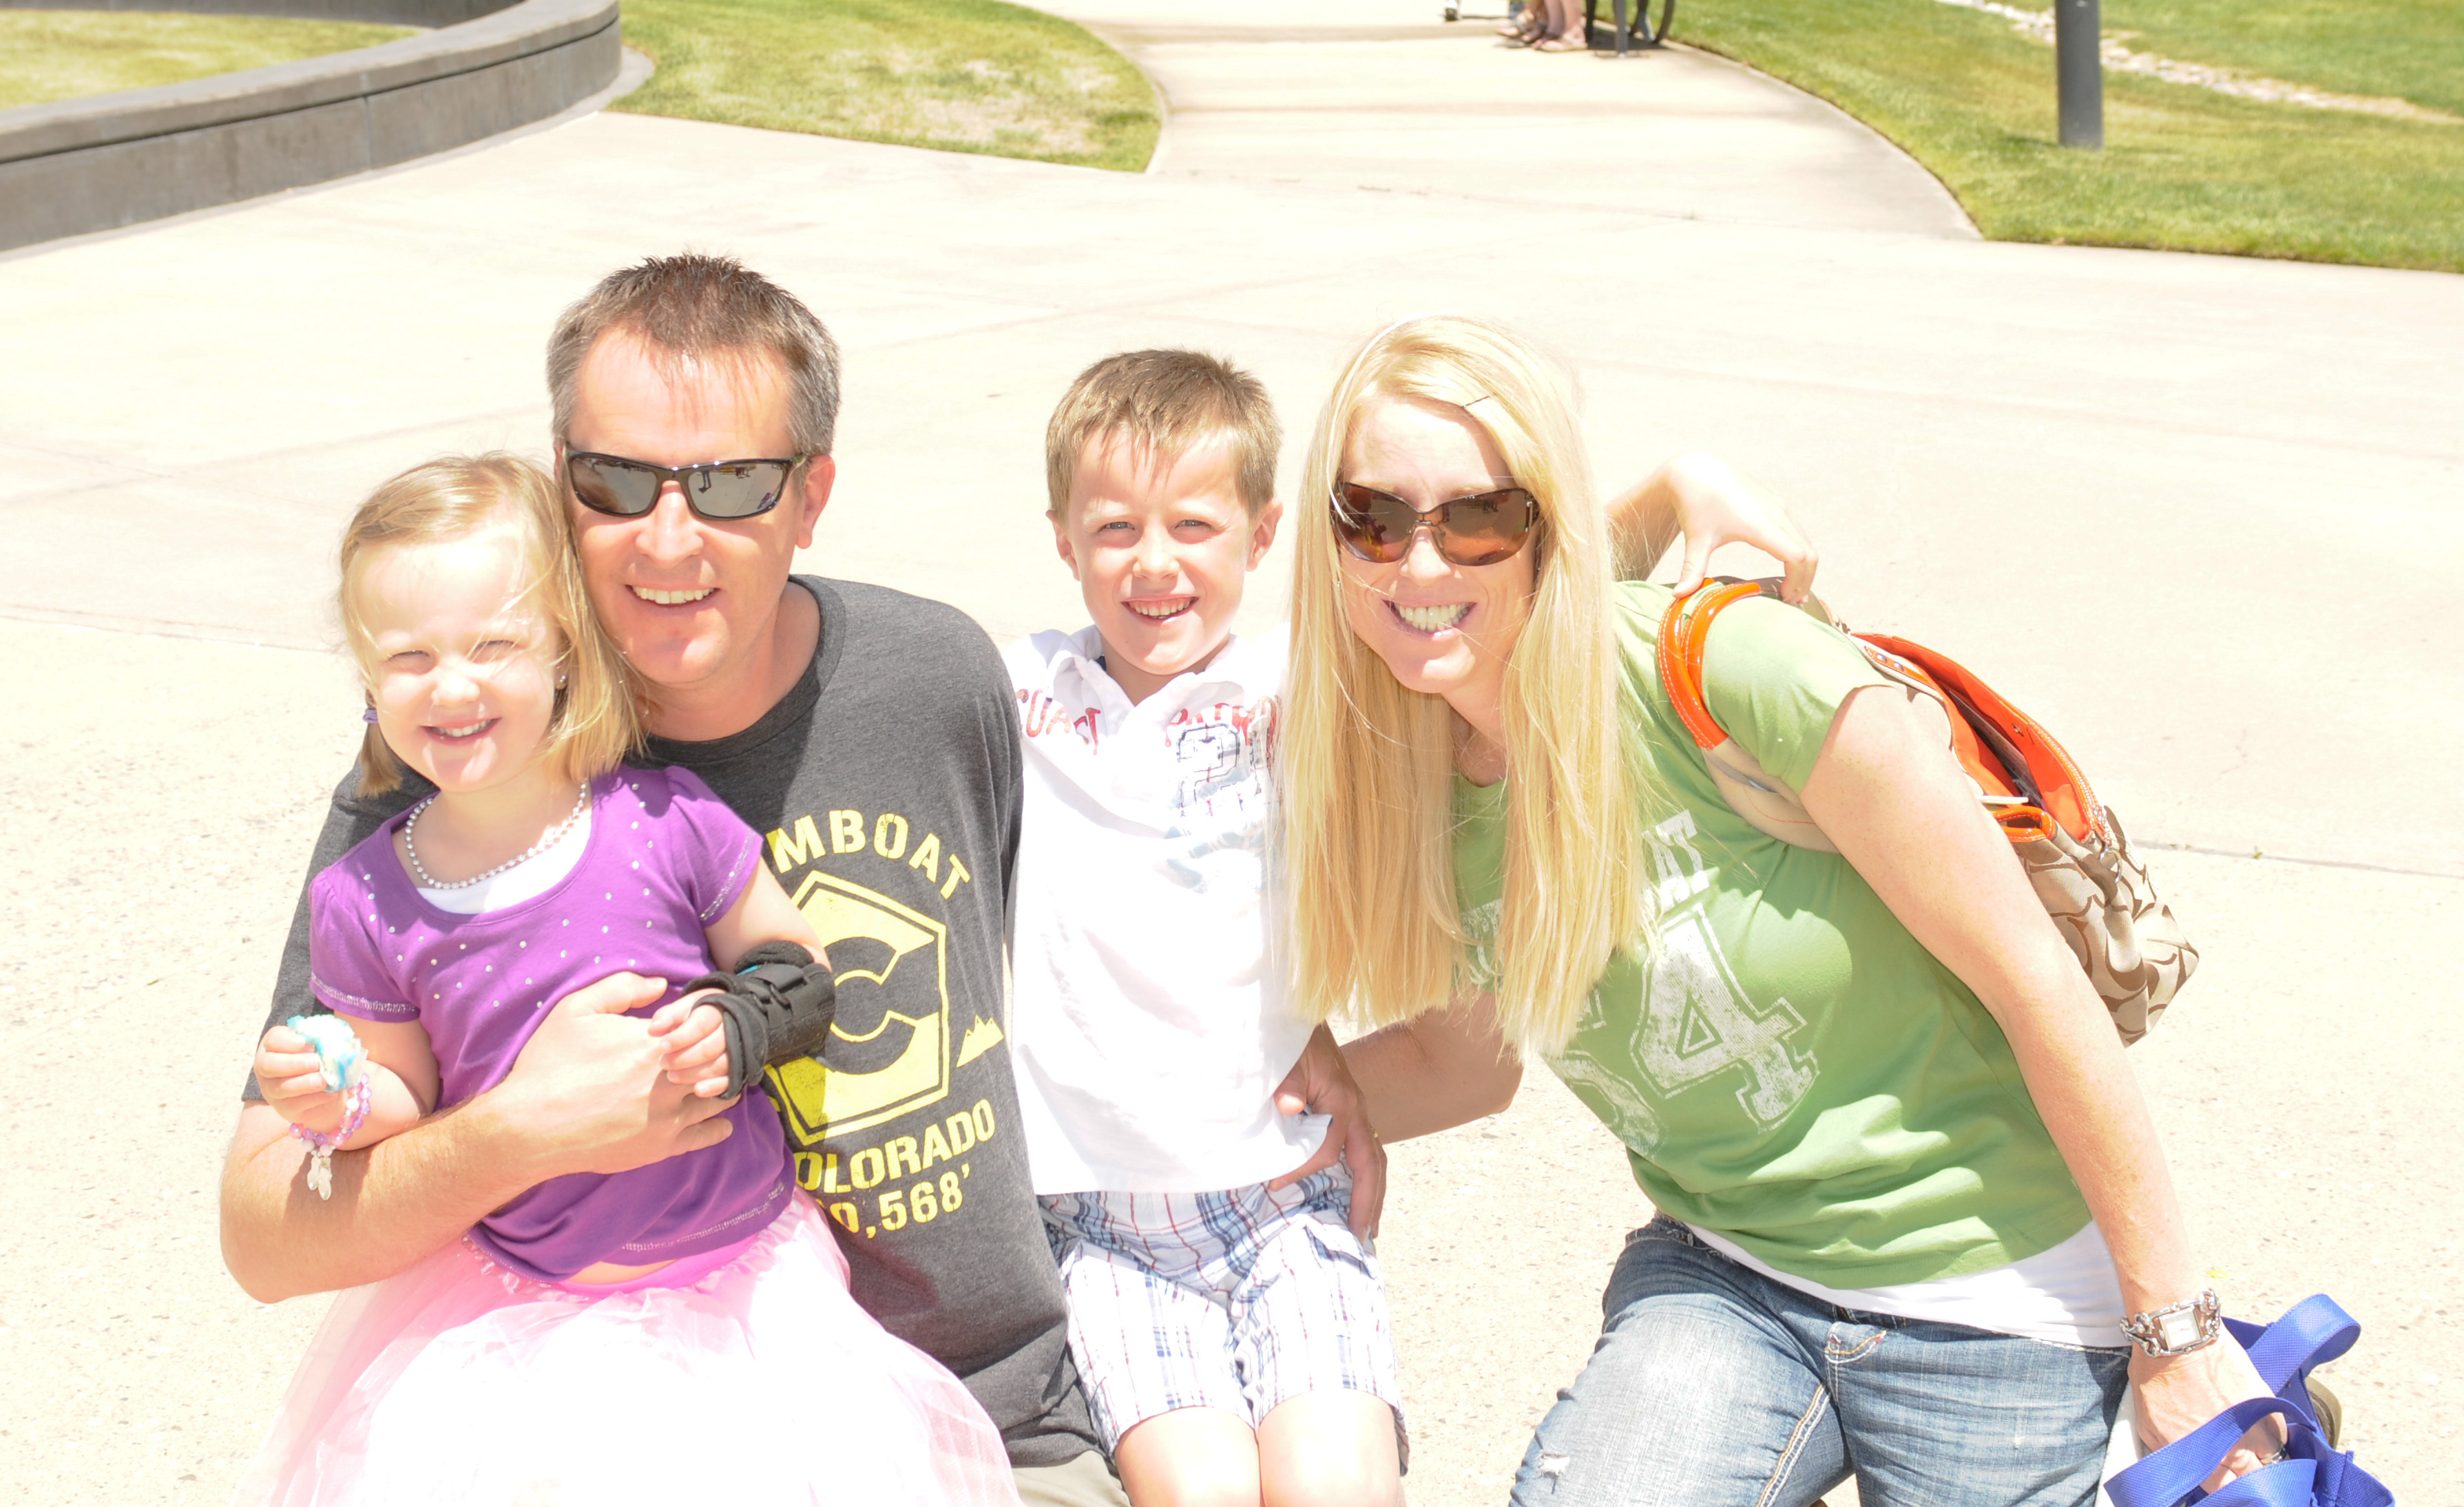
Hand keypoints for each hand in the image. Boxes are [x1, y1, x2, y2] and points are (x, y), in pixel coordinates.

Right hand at [255, 1025, 346, 1133]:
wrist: (327, 1086)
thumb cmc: (322, 1056)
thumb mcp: (323, 1044)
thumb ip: (325, 1041)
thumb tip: (336, 1043)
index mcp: (274, 1046)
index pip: (273, 1040)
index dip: (288, 1041)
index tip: (305, 1042)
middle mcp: (267, 1069)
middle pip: (269, 1065)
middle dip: (293, 1063)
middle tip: (315, 1063)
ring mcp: (272, 1091)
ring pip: (280, 1088)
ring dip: (303, 1084)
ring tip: (323, 1080)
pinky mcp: (285, 1109)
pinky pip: (294, 1106)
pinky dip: (314, 1099)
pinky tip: (329, 1094)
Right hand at [479, 972, 737, 1180]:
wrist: (529, 1126)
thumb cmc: (549, 1065)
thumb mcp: (575, 1010)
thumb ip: (621, 987)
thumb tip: (660, 984)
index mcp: (655, 1042)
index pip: (709, 1021)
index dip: (709, 1017)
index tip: (702, 1021)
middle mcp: (671, 1079)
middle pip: (723, 1059)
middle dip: (722, 1051)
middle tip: (716, 1050)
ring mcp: (670, 1116)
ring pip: (722, 1096)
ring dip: (722, 1085)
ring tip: (713, 1080)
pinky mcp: (662, 1146)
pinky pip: (709, 1135)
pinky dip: (719, 1125)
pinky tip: (716, 1118)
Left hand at [649, 992, 733, 1097]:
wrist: (716, 1027)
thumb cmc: (691, 1018)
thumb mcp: (680, 1010)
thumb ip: (667, 1015)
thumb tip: (654, 1029)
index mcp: (716, 1010)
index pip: (701, 1025)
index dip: (680, 1037)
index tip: (661, 1046)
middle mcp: (732, 1029)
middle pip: (711, 1047)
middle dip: (684, 1058)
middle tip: (663, 1063)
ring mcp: (738, 1050)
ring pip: (721, 1065)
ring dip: (694, 1074)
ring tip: (671, 1076)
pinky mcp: (739, 1069)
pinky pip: (731, 1081)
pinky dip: (715, 1087)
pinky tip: (697, 1090)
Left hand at [1266, 1025, 1386, 1239]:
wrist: (1294, 1010)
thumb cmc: (1289, 1035)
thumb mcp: (1286, 1054)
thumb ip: (1286, 1080)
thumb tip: (1289, 1105)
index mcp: (1342, 1099)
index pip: (1328, 1149)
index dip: (1302, 1169)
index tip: (1274, 1182)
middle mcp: (1356, 1107)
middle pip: (1373, 1162)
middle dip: (1369, 1201)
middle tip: (1361, 1236)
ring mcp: (1355, 1110)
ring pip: (1372, 1158)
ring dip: (1371, 1193)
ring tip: (1366, 1227)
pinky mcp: (1346, 1110)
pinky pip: (1361, 1149)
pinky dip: (1362, 1175)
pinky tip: (1353, 1195)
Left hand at [1658, 452, 1818, 603]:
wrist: (1697, 471)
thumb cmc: (1696, 506)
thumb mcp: (1697, 539)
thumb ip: (1693, 569)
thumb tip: (1678, 596)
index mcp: (1760, 524)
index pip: (1797, 557)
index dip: (1798, 582)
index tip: (1785, 600)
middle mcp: (1777, 513)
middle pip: (1809, 552)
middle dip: (1805, 580)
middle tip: (1791, 602)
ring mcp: (1780, 506)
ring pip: (1806, 541)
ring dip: (1804, 566)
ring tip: (1790, 589)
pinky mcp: (1778, 502)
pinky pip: (1798, 530)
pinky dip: (1799, 551)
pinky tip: (1786, 566)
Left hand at [2131, 1335, 2282, 1490]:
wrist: (2178, 1336)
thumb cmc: (2156, 1377)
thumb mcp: (2148, 1424)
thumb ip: (2171, 1454)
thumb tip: (2185, 1470)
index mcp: (2200, 1456)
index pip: (2225, 1489)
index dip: (2224, 1484)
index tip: (2222, 1477)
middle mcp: (2232, 1447)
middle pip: (2253, 1478)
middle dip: (2246, 1474)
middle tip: (2236, 1463)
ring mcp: (2253, 1426)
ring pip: (2270, 1455)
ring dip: (2260, 1452)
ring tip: (2246, 1440)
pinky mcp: (2267, 1403)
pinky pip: (2280, 1430)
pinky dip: (2272, 1431)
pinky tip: (2258, 1424)